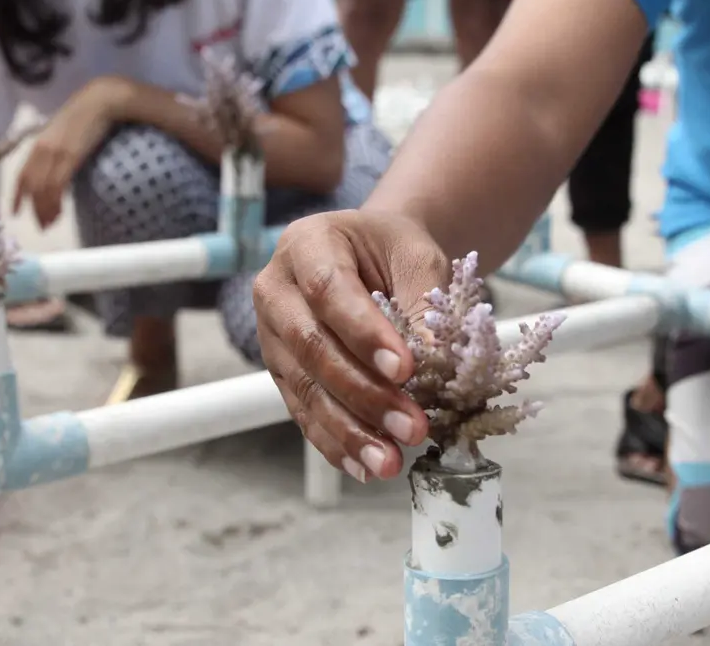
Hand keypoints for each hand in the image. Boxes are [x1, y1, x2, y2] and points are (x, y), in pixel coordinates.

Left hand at [13, 77, 125, 228]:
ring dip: (44, 210)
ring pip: (41, 189)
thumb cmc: (89, 116)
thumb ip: (60, 150)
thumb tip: (61, 169)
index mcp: (39, 144)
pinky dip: (54, 202)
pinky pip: (56, 185)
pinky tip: (58, 213)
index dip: (17, 195)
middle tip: (40, 226)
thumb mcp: (67, 134)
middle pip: (30, 185)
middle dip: (33, 208)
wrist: (102, 101)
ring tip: (50, 224)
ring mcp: (54, 152)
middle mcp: (41, 149)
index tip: (14, 213)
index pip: (22, 174)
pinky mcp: (69, 156)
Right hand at [253, 210, 447, 481]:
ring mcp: (272, 336)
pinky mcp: (282, 373)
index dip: (365, 333)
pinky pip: (303, 412)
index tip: (406, 369)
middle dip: (364, 394)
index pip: (330, 291)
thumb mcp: (417, 258)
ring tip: (390, 461)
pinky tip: (364, 467)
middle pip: (312, 347)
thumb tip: (437, 368)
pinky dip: (335, 443)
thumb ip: (424, 304)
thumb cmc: (394, 251)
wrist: (373, 255)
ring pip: (306, 389)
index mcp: (306, 244)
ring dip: (350, 430)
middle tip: (412, 427)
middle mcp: (276, 290)